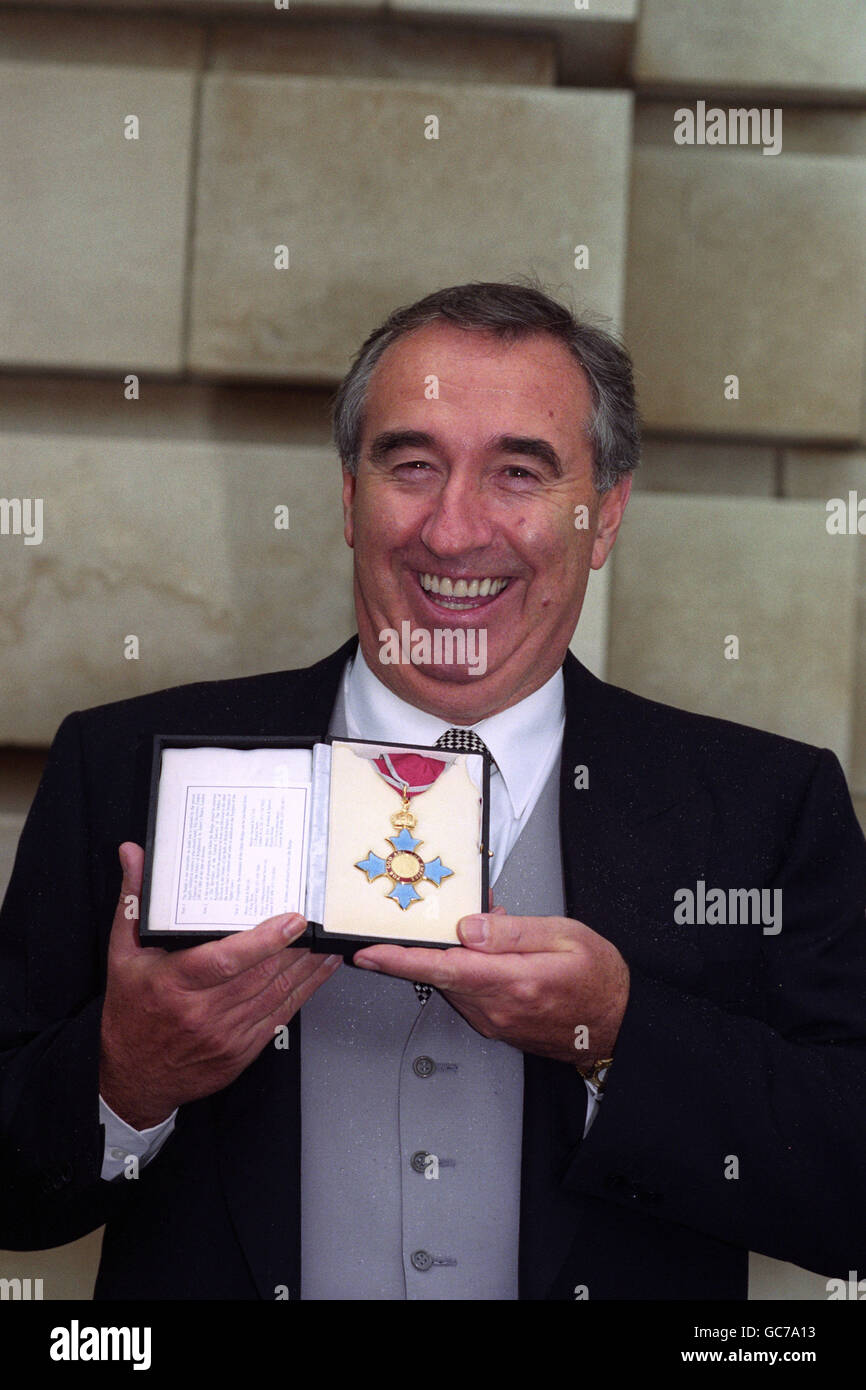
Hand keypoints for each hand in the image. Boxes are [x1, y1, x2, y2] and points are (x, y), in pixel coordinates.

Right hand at [99, 843, 340, 1128]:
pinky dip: (304, 992)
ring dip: (308, 967)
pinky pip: (280, 1016)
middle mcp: (202, 1011)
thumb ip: (133, 902)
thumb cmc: (130, 1014)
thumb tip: (134, 855)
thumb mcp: (123, 955)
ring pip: (278, 994)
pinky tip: (318, 972)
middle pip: (261, 974)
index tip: (292, 921)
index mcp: (173, 983)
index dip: (264, 940)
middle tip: (321, 921)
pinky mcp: (242, 1050)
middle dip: (298, 947)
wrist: (135, 1077)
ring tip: (327, 941)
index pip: (225, 960)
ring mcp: (226, 1034)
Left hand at [353, 910, 628, 1066]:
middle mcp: (497, 1008)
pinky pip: (466, 995)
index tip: (368, 953)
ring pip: (451, 985)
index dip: (399, 960)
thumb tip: (468, 927)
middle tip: (422, 925)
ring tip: (481, 936)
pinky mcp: (495, 1027)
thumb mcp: (563, 935)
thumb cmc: (599, 978)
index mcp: (513, 982)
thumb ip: (511, 932)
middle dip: (423, 949)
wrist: (618, 1022)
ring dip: (450, 959)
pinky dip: (465, 973)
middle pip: (439, 975)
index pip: (441, 968)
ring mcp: (494, 1022)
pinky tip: (486, 957)